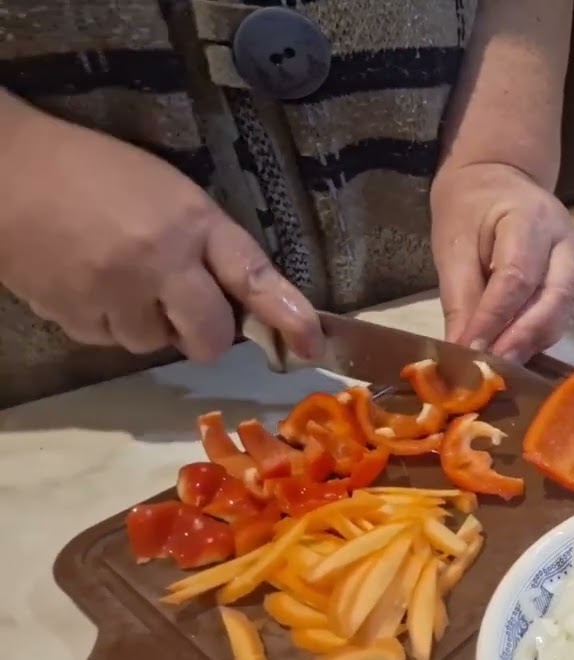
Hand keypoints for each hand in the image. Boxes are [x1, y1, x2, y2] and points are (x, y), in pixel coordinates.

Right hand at [0, 102, 322, 361]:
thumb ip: (206, 242)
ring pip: (152, 344)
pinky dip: (106, 323)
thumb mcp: (169, 191)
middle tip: (188, 309)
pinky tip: (89, 285)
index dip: (289, 316)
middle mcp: (159, 263)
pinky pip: (107, 341)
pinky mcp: (71, 314)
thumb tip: (237, 298)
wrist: (5, 169)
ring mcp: (113, 293)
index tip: (313, 346)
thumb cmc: (93, 170)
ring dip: (148, 324)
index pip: (254, 277)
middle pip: (208, 337)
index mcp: (192, 222)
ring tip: (121, 279)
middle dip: (206, 334)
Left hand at [430, 162, 573, 361]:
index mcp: (530, 218)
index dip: (494, 318)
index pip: (517, 276)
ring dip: (535, 343)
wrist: (498, 179)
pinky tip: (517, 353)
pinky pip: (564, 315)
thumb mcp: (453, 243)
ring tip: (502, 366)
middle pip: (557, 298)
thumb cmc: (470, 209)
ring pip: (566, 311)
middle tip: (494, 368)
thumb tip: (461, 350)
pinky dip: (541, 338)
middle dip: (525, 338)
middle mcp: (564, 240)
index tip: (470, 350)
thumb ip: (460, 297)